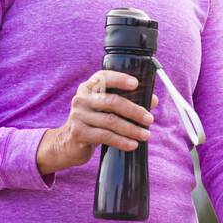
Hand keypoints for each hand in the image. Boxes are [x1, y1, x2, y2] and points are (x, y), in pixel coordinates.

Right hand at [36, 70, 157, 174]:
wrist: (69, 143)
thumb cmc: (94, 121)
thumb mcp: (107, 109)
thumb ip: (128, 101)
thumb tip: (153, 100)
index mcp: (89, 88)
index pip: (103, 77)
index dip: (120, 78)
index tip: (136, 84)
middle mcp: (81, 99)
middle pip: (112, 101)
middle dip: (134, 111)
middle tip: (149, 119)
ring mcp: (78, 116)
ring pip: (110, 121)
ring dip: (132, 129)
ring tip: (145, 135)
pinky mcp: (78, 133)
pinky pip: (105, 136)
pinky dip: (121, 141)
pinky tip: (132, 145)